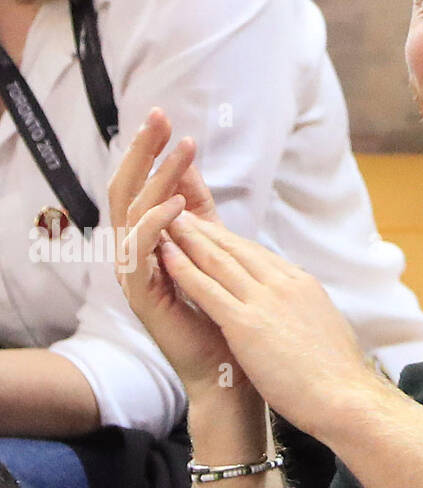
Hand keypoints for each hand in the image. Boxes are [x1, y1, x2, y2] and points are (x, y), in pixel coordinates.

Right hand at [109, 110, 251, 399]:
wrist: (230, 370)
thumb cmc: (224, 314)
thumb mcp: (212, 251)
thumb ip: (199, 214)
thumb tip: (188, 169)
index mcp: (148, 242)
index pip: (141, 186)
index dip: (150, 152)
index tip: (165, 117)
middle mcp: (134, 255)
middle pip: (127, 191)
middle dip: (143, 153)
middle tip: (158, 117)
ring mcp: (135, 276)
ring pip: (132, 215)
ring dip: (157, 181)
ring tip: (179, 153)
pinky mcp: (142, 297)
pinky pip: (139, 254)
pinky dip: (156, 227)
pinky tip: (176, 207)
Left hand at [159, 210, 369, 436]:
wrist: (346, 400)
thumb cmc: (340, 378)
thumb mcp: (326, 331)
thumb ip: (308, 315)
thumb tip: (306, 315)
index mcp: (304, 287)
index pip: (261, 257)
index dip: (232, 242)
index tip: (212, 232)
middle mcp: (284, 285)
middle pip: (237, 250)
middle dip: (206, 230)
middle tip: (181, 212)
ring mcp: (265, 302)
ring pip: (219, 261)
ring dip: (189, 239)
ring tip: (166, 221)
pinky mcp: (246, 324)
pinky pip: (207, 289)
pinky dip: (183, 269)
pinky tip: (164, 255)